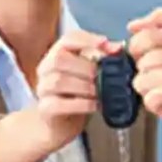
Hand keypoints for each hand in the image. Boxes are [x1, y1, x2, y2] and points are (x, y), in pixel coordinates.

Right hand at [31, 29, 122, 149]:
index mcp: (57, 54)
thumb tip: (118, 48)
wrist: (63, 122)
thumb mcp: (89, 73)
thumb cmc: (78, 94)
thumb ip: (101, 59)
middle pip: (60, 59)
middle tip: (106, 77)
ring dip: (85, 87)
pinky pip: (59, 104)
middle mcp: (45, 68)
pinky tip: (95, 105)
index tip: (105, 43)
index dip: (87, 39)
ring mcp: (42, 88)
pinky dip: (81, 104)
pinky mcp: (45, 108)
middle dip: (87, 68)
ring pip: (59, 81)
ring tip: (101, 93)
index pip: (68, 39)